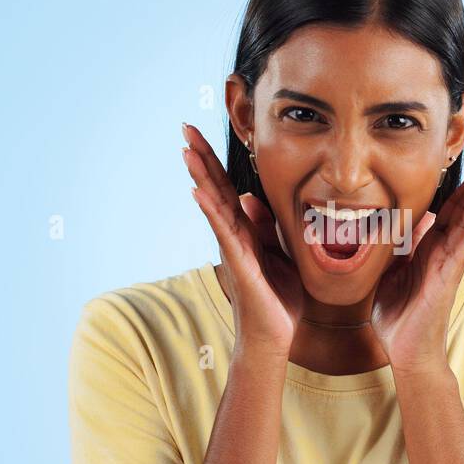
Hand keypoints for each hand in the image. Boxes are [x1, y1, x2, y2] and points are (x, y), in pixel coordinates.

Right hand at [181, 123, 302, 352]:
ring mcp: (233, 249)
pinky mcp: (240, 265)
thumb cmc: (278, 299)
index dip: (214, 161)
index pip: (227, 188)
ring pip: (215, 206)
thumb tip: (249, 198)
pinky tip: (199, 192)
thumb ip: (265, 226)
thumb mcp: (279, 254)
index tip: (199, 133)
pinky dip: (212, 211)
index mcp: (245, 230)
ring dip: (201, 177)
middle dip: (201, 157)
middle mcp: (234, 236)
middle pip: (215, 189)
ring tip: (186, 150)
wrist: (274, 337)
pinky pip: (225, 233)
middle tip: (184, 126)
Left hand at [370, 148, 463, 371]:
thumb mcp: (392, 271)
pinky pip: (462, 252)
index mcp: (430, 246)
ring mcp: (448, 265)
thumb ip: (405, 245)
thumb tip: (420, 219)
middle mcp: (444, 251)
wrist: (405, 352)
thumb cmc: (399, 316)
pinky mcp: (446, 281)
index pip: (452, 206)